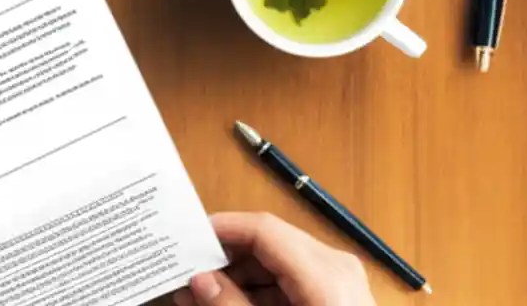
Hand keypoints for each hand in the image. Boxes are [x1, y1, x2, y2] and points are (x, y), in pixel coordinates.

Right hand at [173, 212, 376, 305]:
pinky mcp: (335, 295)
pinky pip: (290, 280)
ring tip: (201, 296)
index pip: (264, 230)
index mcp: (325, 273)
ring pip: (277, 261)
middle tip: (187, 272)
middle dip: (226, 257)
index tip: (187, 238)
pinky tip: (231, 304)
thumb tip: (198, 281)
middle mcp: (335, 266)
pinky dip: (260, 290)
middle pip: (269, 243)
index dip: (223, 228)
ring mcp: (339, 280)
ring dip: (239, 276)